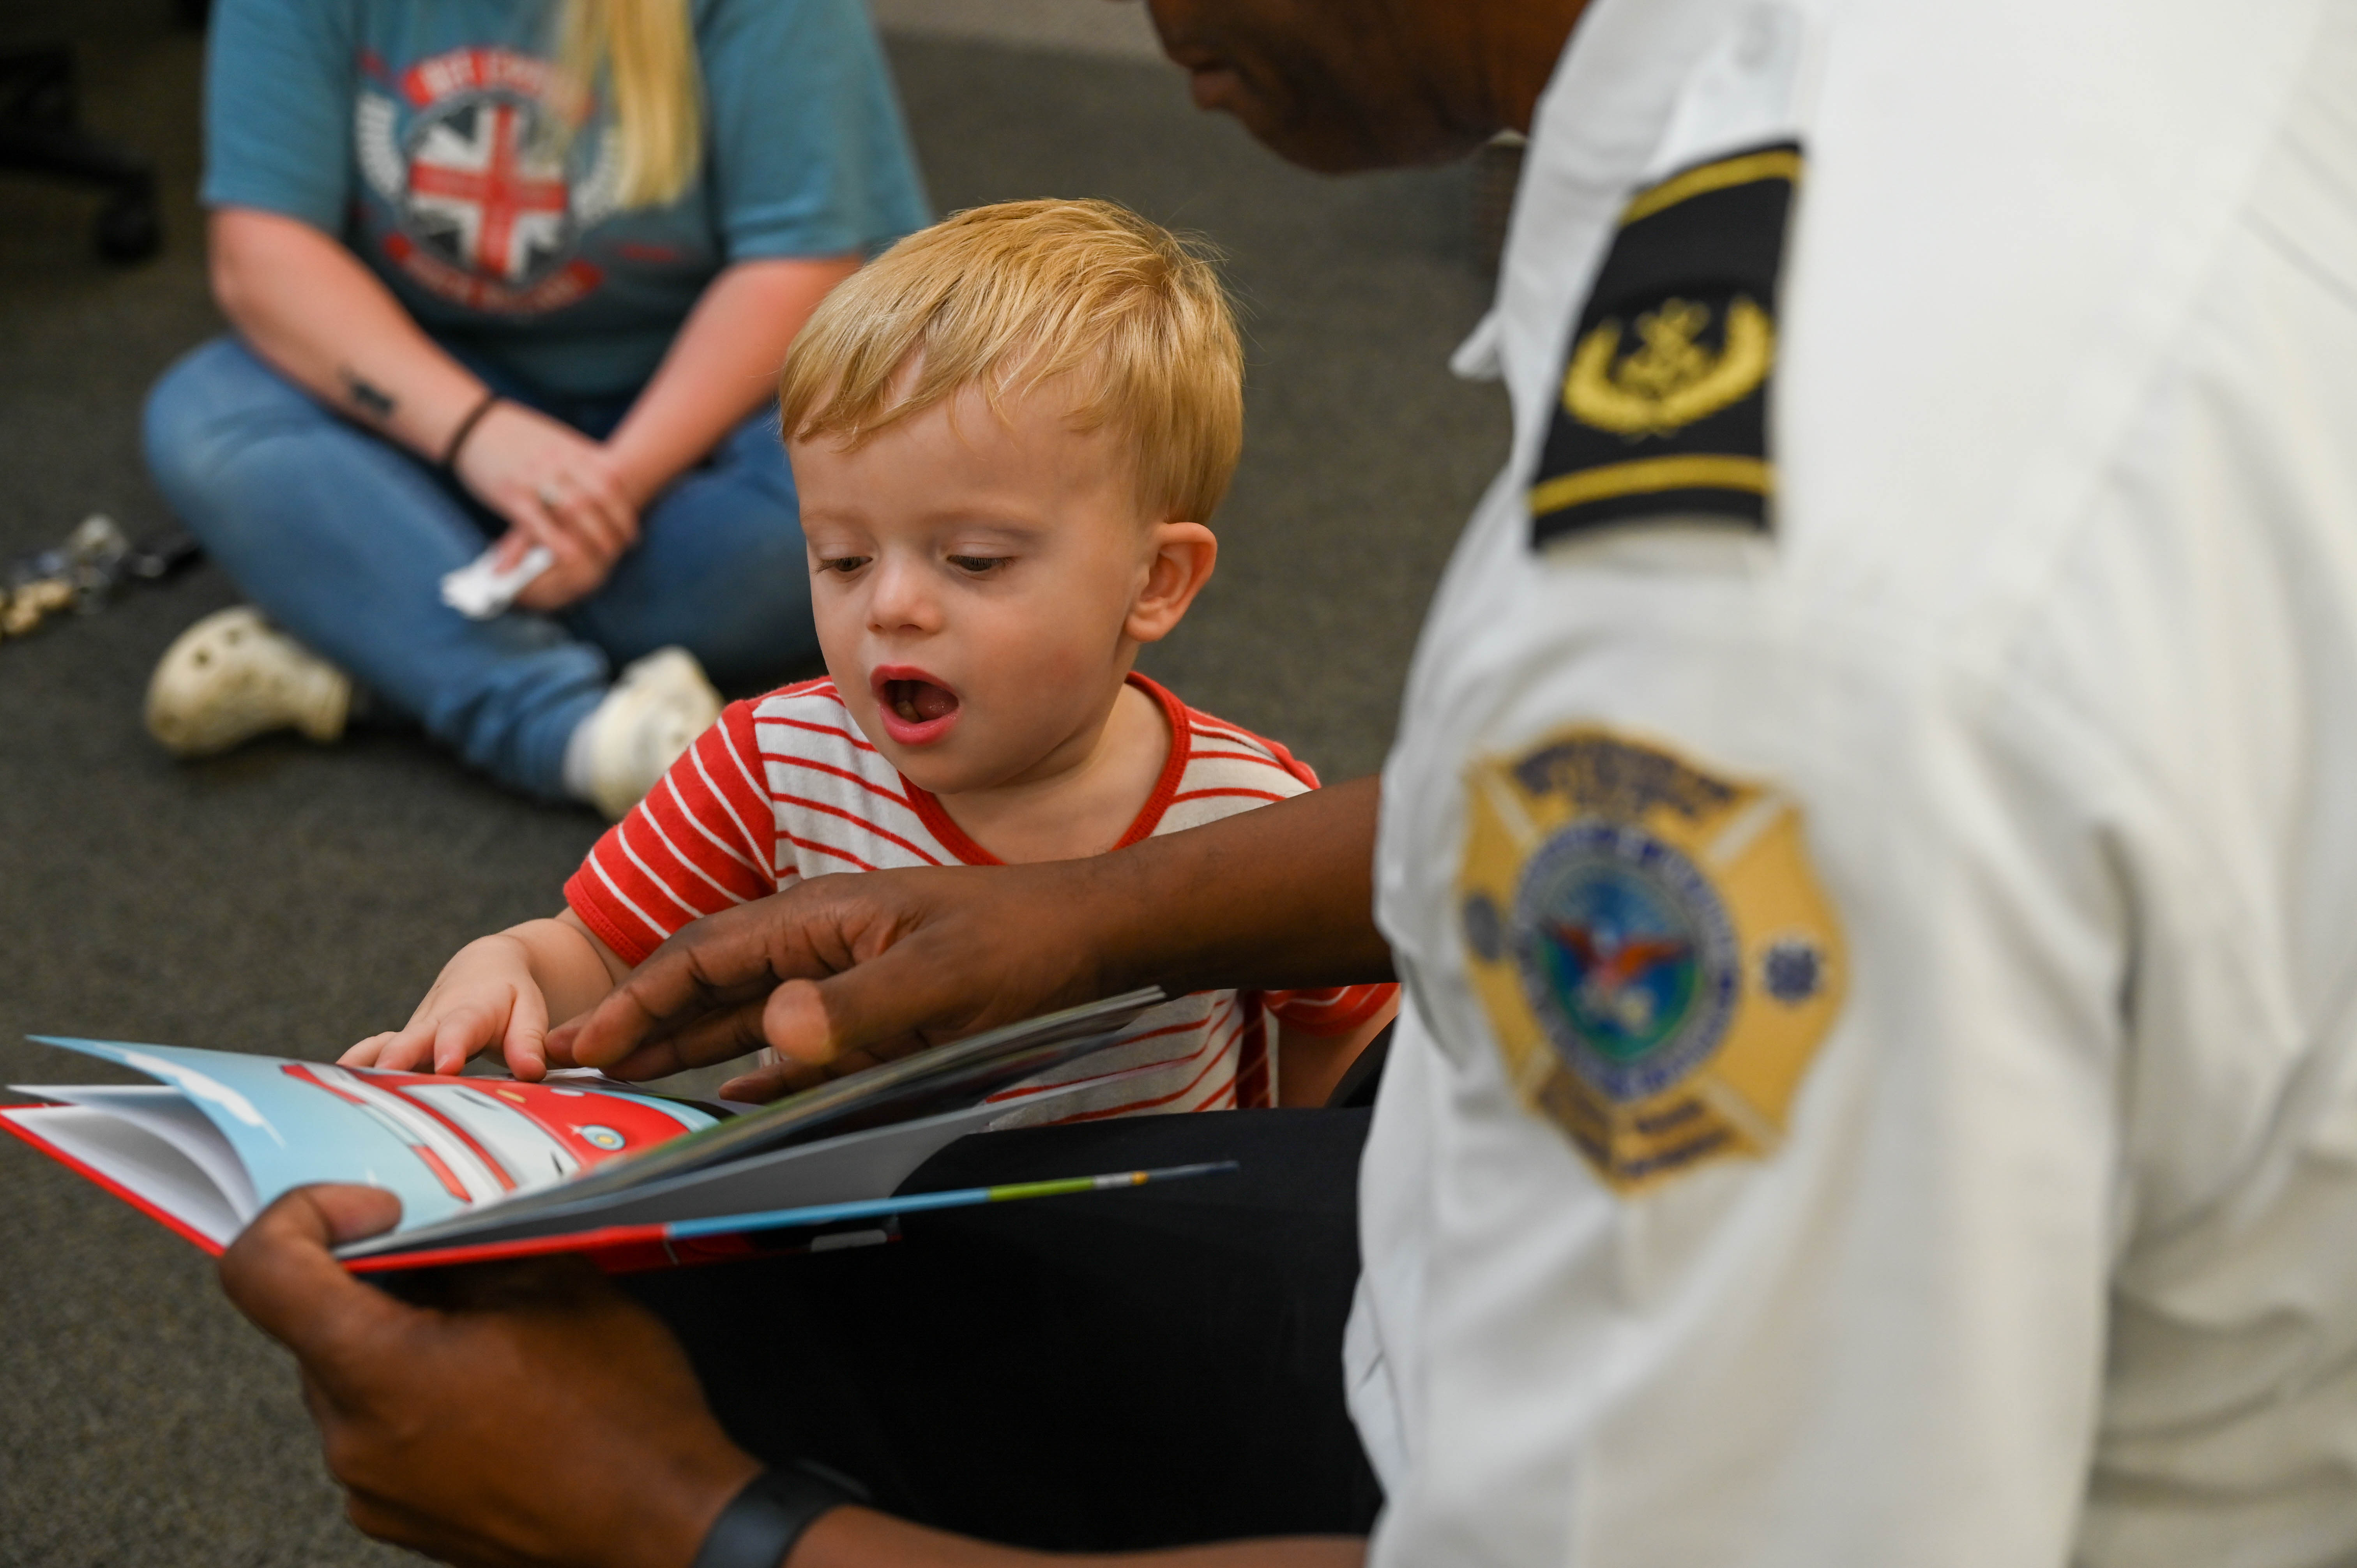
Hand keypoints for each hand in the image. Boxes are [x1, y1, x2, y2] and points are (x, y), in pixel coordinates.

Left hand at [218, 1185, 757, 1567]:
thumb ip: (467, 1245)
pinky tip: (498, 1396)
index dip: (303, 1214)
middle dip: (377, 1281)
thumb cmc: (623, 1415)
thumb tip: (423, 1230)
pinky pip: (380, 1434)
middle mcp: (352, 1439)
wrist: (665, 1523)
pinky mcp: (398, 1517)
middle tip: (459, 1266)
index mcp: (378, 1370)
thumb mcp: (553, 1283)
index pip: (260, 1271)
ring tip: (495, 1338)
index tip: (371, 1210)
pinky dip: (420, 1399)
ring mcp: (371, 1490)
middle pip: (314, 1325)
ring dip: (402, 1343)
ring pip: (351, 1379)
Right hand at [345, 933, 555, 1078]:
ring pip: (384, 1048)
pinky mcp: (400, 1045)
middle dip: (398, 1058)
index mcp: (472, 1010)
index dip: (452, 1045)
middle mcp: (434, 1021)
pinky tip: (330, 1086)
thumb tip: (530, 1070)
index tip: (447, 1065)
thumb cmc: (510, 996)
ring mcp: (413, 1034)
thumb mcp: (529, 1012)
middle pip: (412, 1039)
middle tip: (383, 1076)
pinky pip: (372, 1053)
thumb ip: (528, 1041)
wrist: (484, 969)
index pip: (461, 1028)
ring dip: (365, 1066)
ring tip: (343, 1087)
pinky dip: (353, 1065)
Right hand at [451, 401, 639, 610]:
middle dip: (615, 528)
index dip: (625, 509)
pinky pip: (540, 523)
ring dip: (594, 538)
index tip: (631, 531)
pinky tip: (570, 559)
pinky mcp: (512, 494)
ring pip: (576, 510)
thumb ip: (580, 457)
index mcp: (571, 447)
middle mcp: (558, 460)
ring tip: (602, 558)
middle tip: (620, 549)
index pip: (612, 479)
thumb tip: (608, 477)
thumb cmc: (516, 432)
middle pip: (599, 497)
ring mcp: (535, 476)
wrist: (470, 421)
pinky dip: (558, 543)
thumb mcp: (556, 438)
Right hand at [548, 779, 1391, 1100]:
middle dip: (636, 1021)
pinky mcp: (874, 1009)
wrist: (1096, 935)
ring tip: (616, 1080)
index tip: (579, 1045)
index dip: (637, 1000)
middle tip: (565, 1067)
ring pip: (741, 1011)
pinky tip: (720, 1095)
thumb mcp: (944, 980)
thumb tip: (775, 1032)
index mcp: (820, 917)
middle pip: (706, 981)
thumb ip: (857, 1008)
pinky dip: (749, 1067)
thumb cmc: (1027, 946)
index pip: (704, 956)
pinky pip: (792, 1040)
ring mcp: (844, 974)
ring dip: (680, 1044)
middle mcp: (818, 941)